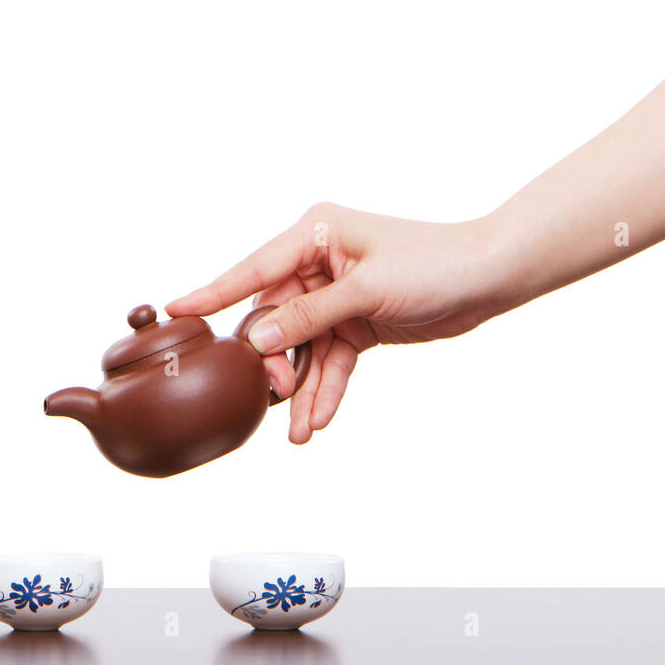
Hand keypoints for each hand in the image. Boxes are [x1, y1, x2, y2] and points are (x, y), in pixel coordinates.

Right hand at [166, 203, 505, 443]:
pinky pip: (329, 361)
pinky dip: (326, 390)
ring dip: (301, 388)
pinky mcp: (353, 323)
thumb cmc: (434, 264)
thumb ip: (308, 316)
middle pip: (275, 319)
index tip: (174, 310)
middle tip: (276, 395)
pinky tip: (318, 421)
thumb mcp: (367, 292)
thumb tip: (258, 341)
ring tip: (298, 429)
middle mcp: (317, 262)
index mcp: (314, 235)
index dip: (213, 293)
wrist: (490, 278)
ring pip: (301, 348)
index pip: (253, 270)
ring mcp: (334, 295)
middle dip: (275, 362)